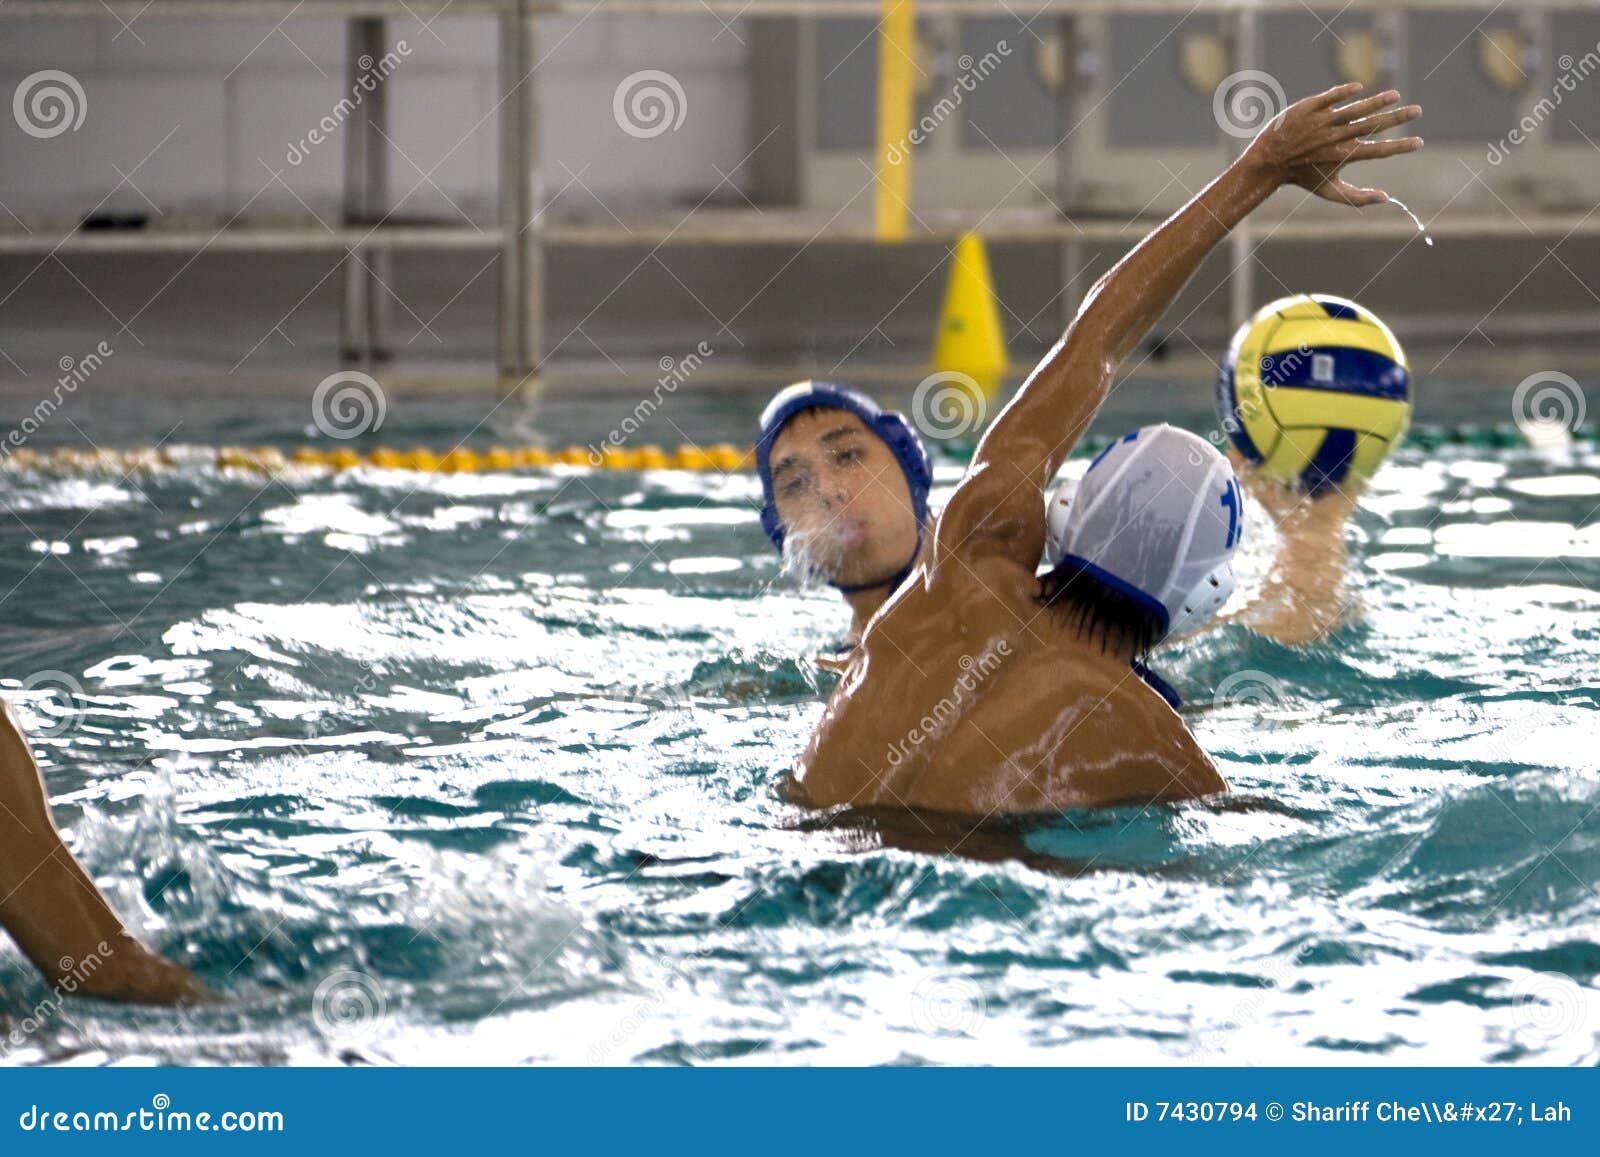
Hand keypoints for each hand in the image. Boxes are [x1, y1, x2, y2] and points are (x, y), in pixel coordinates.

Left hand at [1244, 84, 1422, 206]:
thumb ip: (1358, 197)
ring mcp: (1323, 121)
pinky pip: (1331, 97)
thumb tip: (1386, 198)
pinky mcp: (1309, 108)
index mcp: (1344, 156)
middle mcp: (1336, 137)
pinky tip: (1360, 88)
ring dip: (1376, 101)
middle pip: (1372, 126)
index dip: (1400, 147)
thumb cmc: (1303, 177)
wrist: (1270, 162)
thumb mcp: (1330, 191)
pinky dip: (1345, 92)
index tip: (1420, 143)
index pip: (1379, 151)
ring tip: (1395, 96)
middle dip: (1397, 118)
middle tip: (1418, 110)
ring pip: (1354, 108)